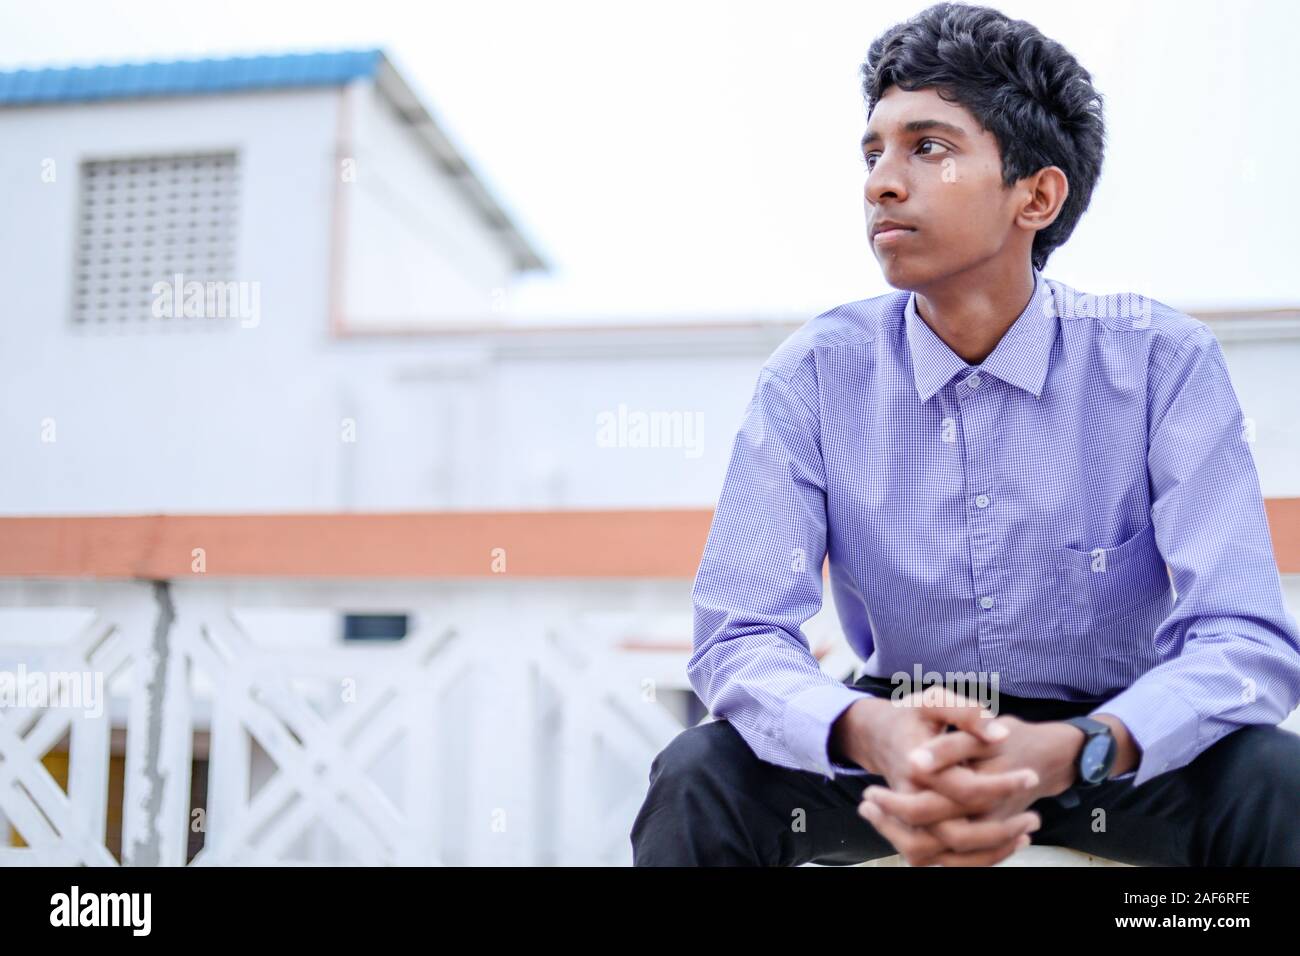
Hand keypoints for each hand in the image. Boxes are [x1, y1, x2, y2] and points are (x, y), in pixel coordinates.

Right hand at [843, 685, 1043, 865]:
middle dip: (1000, 829)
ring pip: (950, 856)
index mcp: (915, 767)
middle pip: (957, 832)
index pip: (965, 788)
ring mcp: (909, 821)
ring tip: (1026, 831)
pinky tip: (1011, 841)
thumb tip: (1000, 734)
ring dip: (992, 850)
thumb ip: (967, 713)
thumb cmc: (912, 716)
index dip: (1002, 785)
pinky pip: (946, 861)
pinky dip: (980, 858)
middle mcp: (909, 800)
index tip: (1031, 775)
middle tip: (1034, 816)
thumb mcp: (934, 700)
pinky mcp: (915, 832)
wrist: (880, 736)